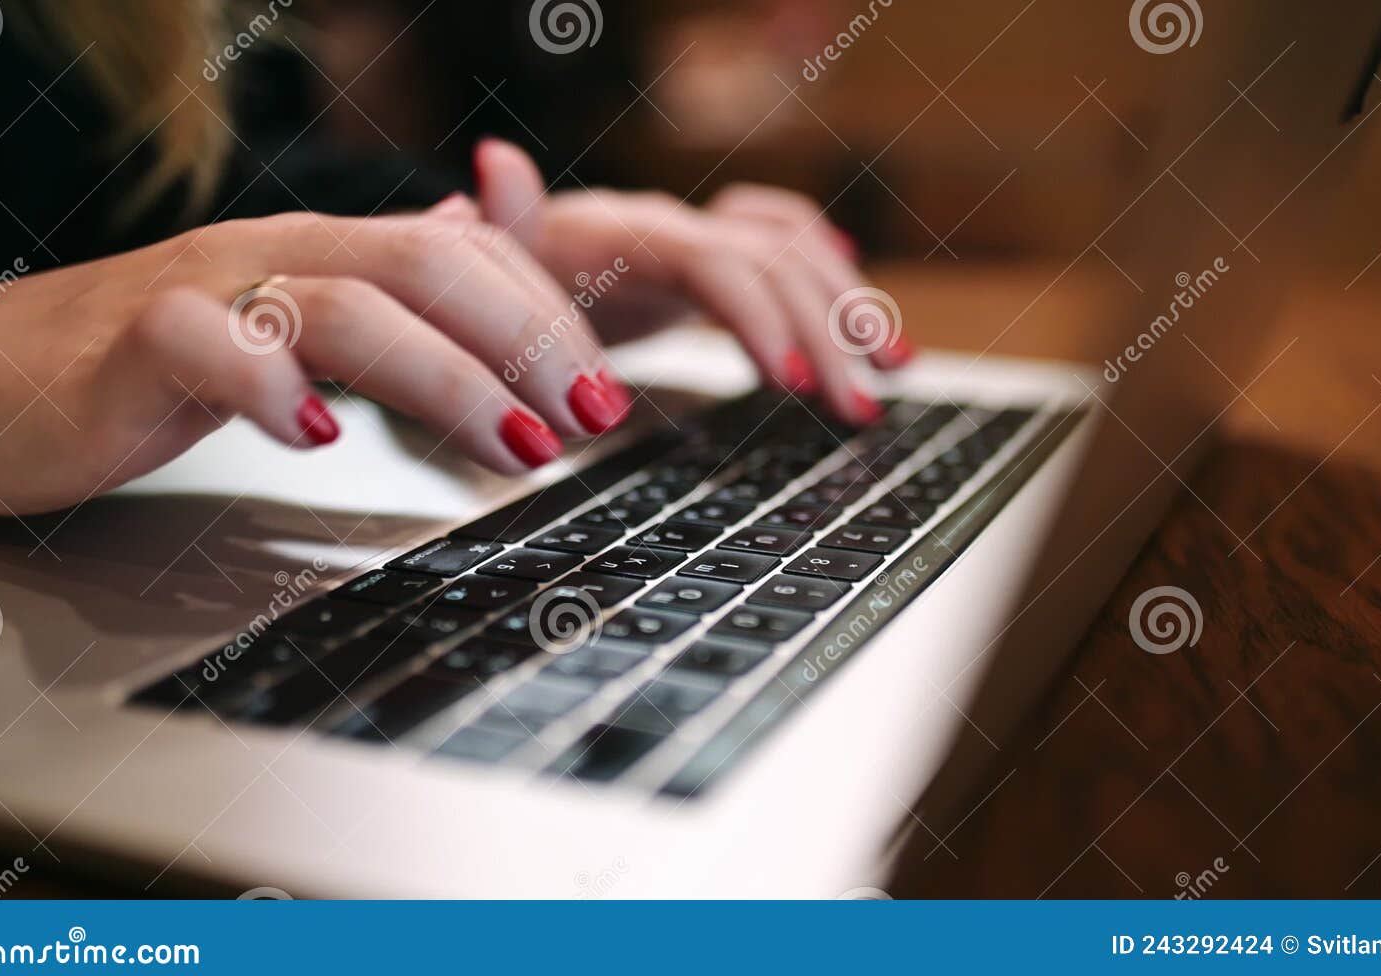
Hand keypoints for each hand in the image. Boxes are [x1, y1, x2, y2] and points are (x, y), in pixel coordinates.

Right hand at [0, 208, 632, 514]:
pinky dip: (270, 383)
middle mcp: (276, 253)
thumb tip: (476, 244)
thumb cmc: (147, 361)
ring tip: (511, 447)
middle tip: (593, 420)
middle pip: (427, 266)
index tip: (606, 395)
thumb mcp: (287, 320)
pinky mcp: (130, 344)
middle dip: (528, 340)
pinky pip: (207, 344)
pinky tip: (318, 434)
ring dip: (444, 376)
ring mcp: (204, 291)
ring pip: (342, 302)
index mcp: (326, 252)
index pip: (465, 253)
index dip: (548, 316)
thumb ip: (384, 288)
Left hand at [471, 140, 913, 425]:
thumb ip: (503, 226)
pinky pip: (792, 260)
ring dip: (851, 312)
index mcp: (626, 231)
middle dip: (827, 334)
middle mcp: (676, 225)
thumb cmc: (495, 282)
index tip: (794, 382)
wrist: (503, 274)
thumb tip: (496, 161)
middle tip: (857, 409)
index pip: (717, 260)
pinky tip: (867, 323)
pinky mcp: (714, 269)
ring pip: (799, 257)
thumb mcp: (488, 266)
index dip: (760, 315)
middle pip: (776, 264)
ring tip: (892, 372)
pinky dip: (836, 286)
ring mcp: (700, 243)